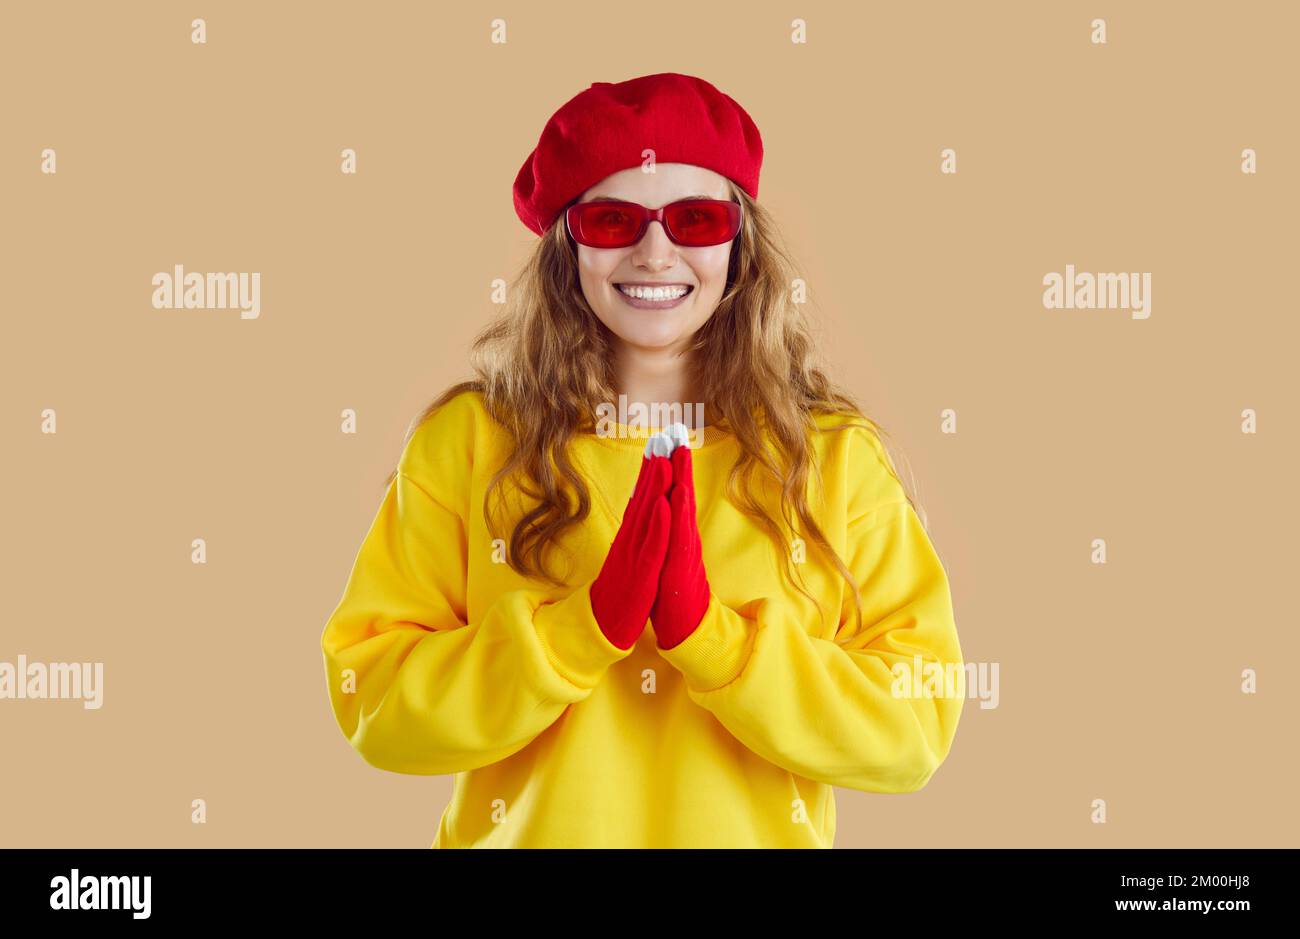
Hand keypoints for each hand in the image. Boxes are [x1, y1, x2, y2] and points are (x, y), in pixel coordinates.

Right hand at [589, 449, 671, 648]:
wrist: (604, 629)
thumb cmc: (620, 593)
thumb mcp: (627, 558)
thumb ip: (633, 533)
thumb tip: (638, 511)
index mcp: (629, 537)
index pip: (641, 496)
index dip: (651, 469)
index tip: (660, 441)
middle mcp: (629, 540)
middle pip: (643, 497)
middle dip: (655, 465)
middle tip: (664, 435)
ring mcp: (632, 555)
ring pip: (646, 515)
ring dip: (655, 486)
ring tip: (665, 459)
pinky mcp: (640, 574)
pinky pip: (650, 546)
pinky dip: (657, 524)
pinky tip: (663, 503)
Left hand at [650, 443, 710, 649]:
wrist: (683, 630)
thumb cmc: (670, 593)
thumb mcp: (665, 556)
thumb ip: (667, 532)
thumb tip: (662, 507)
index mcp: (675, 533)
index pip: (671, 493)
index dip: (669, 464)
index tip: (664, 435)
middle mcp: (681, 537)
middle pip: (680, 494)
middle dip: (678, 461)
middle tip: (676, 429)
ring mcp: (682, 552)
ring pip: (681, 511)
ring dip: (680, 480)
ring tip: (679, 453)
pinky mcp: (678, 569)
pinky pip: (675, 540)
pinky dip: (673, 518)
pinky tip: (672, 499)